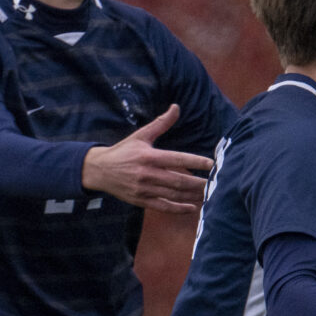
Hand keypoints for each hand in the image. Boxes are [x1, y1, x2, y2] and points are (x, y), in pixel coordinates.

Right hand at [80, 106, 212, 214]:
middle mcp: (147, 174)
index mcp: (149, 156)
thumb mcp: (141, 135)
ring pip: (173, 194)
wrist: (100, 170)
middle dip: (198, 183)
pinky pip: (163, 206)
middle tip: (215, 183)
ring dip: (192, 196)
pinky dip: (178, 208)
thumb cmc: (124, 151)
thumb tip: (176, 107)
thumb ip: (161, 123)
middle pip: (178, 180)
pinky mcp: (141, 201)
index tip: (211, 164)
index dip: (195, 161)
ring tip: (208, 195)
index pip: (176, 159)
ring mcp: (144, 189)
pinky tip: (192, 207)